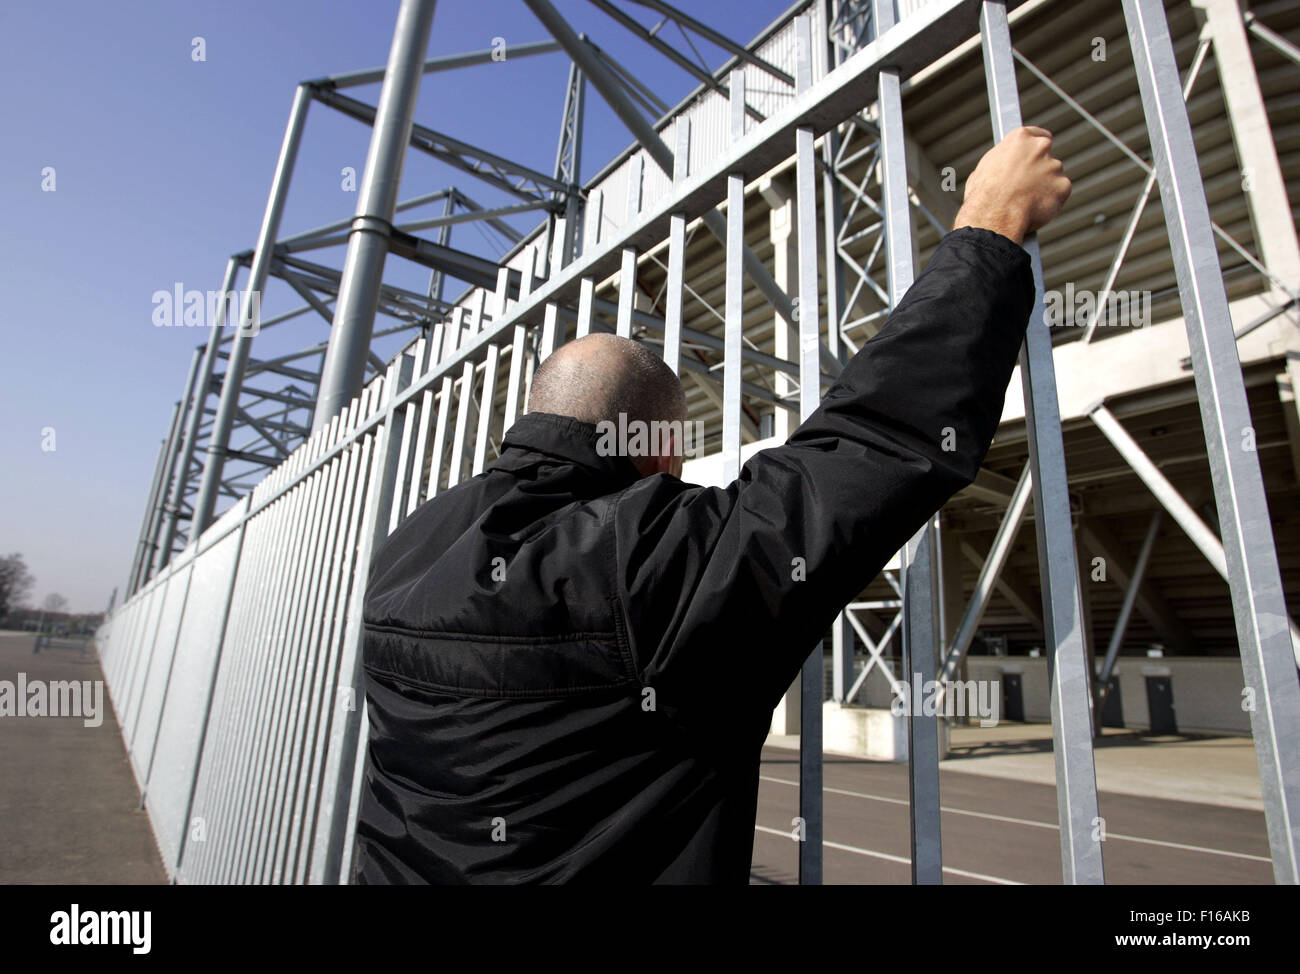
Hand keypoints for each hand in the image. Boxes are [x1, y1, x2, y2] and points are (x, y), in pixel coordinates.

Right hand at [952, 125, 1070, 244]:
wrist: (995, 215)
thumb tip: (1004, 168)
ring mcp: (1054, 166)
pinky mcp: (1063, 185)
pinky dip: (1051, 201)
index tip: (1034, 155)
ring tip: (1025, 202)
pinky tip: (1035, 208)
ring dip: (1045, 187)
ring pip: (1054, 177)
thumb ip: (1003, 162)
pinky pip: (1060, 193)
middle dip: (1040, 169)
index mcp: (1020, 138)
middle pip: (1046, 157)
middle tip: (1027, 185)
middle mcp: (1040, 147)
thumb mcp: (984, 169)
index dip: (1034, 148)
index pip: (1037, 135)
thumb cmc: (985, 195)